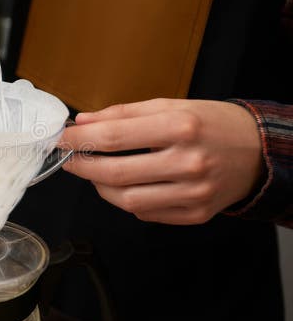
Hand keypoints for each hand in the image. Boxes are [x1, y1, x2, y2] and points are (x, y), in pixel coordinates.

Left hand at [60, 99, 264, 224]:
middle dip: (83, 166)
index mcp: (181, 126)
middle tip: (69, 159)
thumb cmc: (212, 124)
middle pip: (115, 173)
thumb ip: (125, 114)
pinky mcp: (196, 214)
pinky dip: (128, 201)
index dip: (80, 139)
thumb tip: (84, 122)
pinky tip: (128, 186)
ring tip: (97, 173)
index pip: (115, 137)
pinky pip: (147, 214)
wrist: (258, 151)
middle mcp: (189, 162)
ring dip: (101, 187)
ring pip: (127, 200)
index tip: (62, 138)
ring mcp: (193, 193)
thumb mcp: (172, 105)